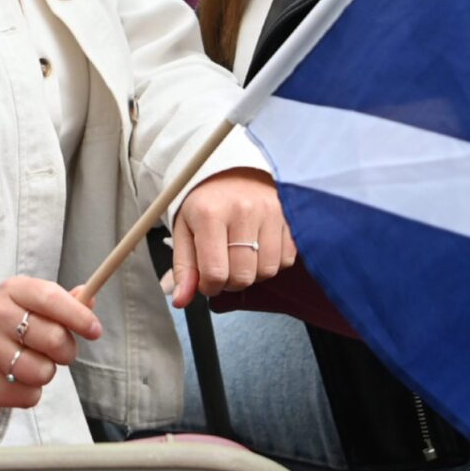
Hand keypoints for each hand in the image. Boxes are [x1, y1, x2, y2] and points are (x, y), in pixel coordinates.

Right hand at [0, 276, 101, 412]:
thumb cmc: (7, 328)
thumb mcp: (30, 305)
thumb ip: (62, 302)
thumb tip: (90, 296)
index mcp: (12, 290)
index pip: (51, 297)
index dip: (78, 316)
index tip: (95, 330)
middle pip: (54, 339)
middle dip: (65, 352)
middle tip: (56, 353)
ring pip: (42, 372)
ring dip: (45, 374)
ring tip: (31, 366)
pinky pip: (27, 396)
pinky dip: (29, 394)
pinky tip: (15, 383)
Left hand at [171, 168, 296, 308]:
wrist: (232, 170)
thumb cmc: (205, 203)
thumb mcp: (184, 229)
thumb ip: (183, 267)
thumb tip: (181, 300)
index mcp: (209, 213)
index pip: (214, 273)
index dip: (209, 287)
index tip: (207, 280)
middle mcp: (242, 210)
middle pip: (242, 276)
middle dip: (230, 282)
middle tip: (223, 267)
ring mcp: (269, 211)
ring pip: (267, 271)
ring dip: (253, 273)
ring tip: (241, 256)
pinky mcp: (288, 214)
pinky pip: (286, 259)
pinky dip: (272, 261)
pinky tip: (259, 247)